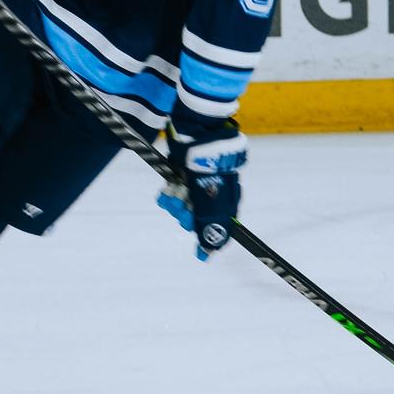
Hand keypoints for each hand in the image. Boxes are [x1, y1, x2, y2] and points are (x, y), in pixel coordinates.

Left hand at [157, 121, 244, 260]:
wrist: (201, 139)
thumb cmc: (212, 173)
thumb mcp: (213, 206)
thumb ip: (210, 231)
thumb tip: (206, 255)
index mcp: (225, 204)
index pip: (217, 230)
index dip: (207, 240)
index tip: (200, 252)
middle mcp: (210, 196)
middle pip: (193, 219)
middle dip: (186, 216)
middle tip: (185, 207)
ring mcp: (195, 185)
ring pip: (179, 207)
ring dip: (175, 202)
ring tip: (176, 192)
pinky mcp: (181, 175)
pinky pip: (171, 192)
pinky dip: (168, 192)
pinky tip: (167, 189)